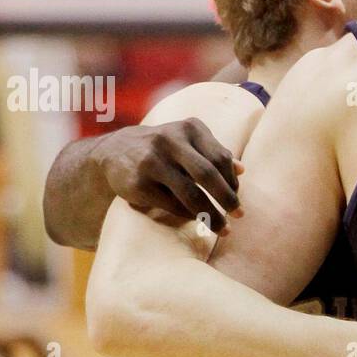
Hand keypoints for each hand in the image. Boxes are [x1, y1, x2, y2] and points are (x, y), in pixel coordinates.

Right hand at [95, 119, 242, 232]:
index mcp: (188, 128)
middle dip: (227, 199)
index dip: (232, 181)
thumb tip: (242, 170)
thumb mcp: (187, 142)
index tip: (238, 198)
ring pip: (191, 194)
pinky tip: (197, 220)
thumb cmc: (163, 149)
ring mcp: (152, 162)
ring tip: (223, 228)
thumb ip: (214, 153)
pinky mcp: (138, 184)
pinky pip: (172, 205)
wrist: (114, 152)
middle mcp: (170, 141)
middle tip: (239, 215)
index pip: (220, 158)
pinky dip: (189, 215)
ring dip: (211, 215)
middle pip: (208, 175)